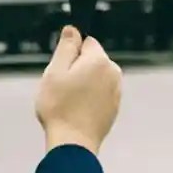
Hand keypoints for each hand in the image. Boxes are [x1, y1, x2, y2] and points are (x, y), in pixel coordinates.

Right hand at [36, 26, 122, 154]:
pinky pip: (99, 94)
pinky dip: (89, 99)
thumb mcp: (55, 71)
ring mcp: (116, 91)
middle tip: (62, 88)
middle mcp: (114, 72)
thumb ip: (66, 47)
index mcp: (100, 60)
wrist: (73, 143)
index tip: (61, 70)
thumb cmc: (60, 107)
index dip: (71, 53)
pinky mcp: (114, 107)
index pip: (87, 42)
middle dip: (77, 69)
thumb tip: (73, 29)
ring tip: (68, 102)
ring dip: (83, 84)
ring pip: (95, 78)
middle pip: (92, 60)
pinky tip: (77, 111)